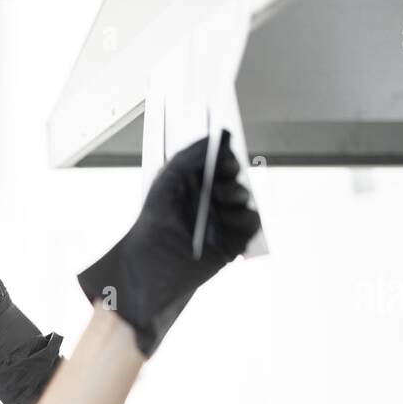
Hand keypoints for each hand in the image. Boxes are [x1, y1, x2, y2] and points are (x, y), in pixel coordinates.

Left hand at [77, 129, 260, 355]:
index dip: (225, 157)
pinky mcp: (233, 242)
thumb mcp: (166, 181)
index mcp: (196, 183)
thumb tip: (216, 137)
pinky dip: (244, 220)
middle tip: (220, 183)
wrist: (151, 266)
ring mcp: (224, 221)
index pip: (221, 161)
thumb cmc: (154, 223)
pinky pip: (251, 223)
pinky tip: (225, 224)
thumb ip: (189, 156)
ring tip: (218, 206)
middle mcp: (211, 199)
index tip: (222, 158)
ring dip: (235, 199)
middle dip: (230, 178)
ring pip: (246, 200)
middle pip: (236, 178)